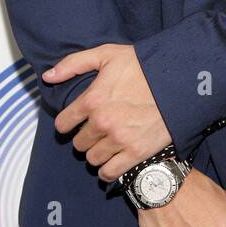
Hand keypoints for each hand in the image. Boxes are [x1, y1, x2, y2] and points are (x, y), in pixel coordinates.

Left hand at [46, 43, 171, 180]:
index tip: (75, 122)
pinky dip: (107, 170)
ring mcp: (119, 139)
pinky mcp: (136, 152)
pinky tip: (112, 161)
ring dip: (96, 153)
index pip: (63, 123)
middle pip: (78, 143)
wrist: (178, 80)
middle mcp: (102, 122)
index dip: (67, 122)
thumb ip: (73, 64)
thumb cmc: (143, 65)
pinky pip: (109, 172)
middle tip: (96, 131)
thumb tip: (47, 76)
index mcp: (92, 99)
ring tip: (106, 144)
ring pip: (92, 159)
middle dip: (84, 137)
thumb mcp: (107, 54)